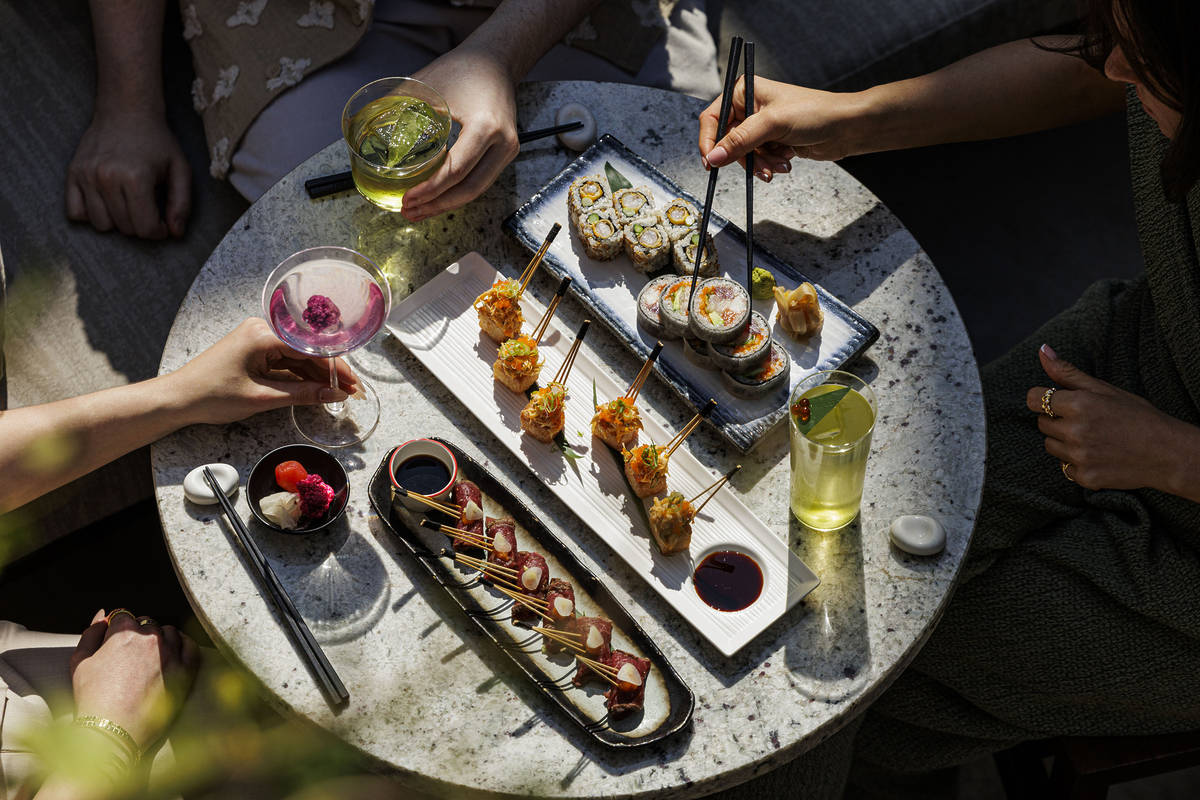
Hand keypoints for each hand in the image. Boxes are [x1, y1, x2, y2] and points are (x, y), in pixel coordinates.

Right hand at [66, 110, 191, 238]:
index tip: (162, 222)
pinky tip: (106, 202)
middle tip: (147, 206)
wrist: (126, 111)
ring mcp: (86, 175)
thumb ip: (181, 204)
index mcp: (135, 178)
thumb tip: (175, 233)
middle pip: (124, 228)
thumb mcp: (180, 169)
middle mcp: (107, 178)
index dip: (158, 231)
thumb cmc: (156, 142)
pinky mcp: (73, 173)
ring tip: (128, 202)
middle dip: (140, 224)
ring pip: (101, 225)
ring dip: (117, 221)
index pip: (145, 229)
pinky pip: (75, 212)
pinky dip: (91, 214)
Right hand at [70, 609, 198, 750]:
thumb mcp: (80, 663)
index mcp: (124, 633)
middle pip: (146, 624)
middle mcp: (151, 638)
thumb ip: (91, 633)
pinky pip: (190, 646)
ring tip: (148, 659)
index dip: (117, 629)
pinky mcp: (186, 670)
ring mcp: (171, 653)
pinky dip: (183, 645)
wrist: (113, 732)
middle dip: (138, 635)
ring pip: (169, 632)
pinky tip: (173, 654)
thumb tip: (103, 614)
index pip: (123, 616)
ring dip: (160, 639)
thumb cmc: (93, 699)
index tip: (115, 643)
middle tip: (129, 656)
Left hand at [164, 318, 358, 425]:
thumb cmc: (211, 395)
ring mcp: (258, 340)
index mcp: (262, 335)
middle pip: (307, 351)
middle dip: (330, 372)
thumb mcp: (261, 398)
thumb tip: (333, 394)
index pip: (310, 350)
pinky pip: (285, 361)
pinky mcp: (255, 350)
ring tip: (338, 392)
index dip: (335, 368)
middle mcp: (262, 330)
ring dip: (317, 376)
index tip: (352, 384)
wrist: (178, 398)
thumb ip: (302, 394)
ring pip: (298, 358)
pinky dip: (300, 376)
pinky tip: (316, 388)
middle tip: (351, 391)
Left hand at [402, 47, 519, 221]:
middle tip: (410, 211)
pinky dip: (458, 191)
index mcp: (486, 126)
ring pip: (477, 189)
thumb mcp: (428, 86)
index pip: (456, 170)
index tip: (407, 197)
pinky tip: (437, 197)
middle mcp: (504, 143)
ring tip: (420, 211)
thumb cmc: (463, 68)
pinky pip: (481, 180)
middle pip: (470, 189)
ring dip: (447, 203)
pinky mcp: (505, 153)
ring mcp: (508, 150)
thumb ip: (400, 110)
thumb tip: (366, 134)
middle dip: (437, 205)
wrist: (495, 60)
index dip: (429, 189)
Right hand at [699, 76, 871, 180]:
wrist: (846, 127)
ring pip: (744, 155)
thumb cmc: (815, 113)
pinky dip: (770, 165)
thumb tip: (713, 156)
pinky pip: (758, 160)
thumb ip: (740, 140)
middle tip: (758, 166)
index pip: (713, 118)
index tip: (710, 162)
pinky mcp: (772, 141)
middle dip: (745, 157)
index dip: (709, 141)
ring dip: (761, 163)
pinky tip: (786, 161)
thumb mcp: (773, 124)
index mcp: (745, 91)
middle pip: (728, 141)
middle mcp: (750, 107)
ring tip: (780, 163)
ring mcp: (761, 126)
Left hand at [1026, 344, 1199, 492]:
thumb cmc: (1138, 416)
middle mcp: (1075, 431)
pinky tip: (1099, 455)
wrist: (1168, 453)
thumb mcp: (1105, 389)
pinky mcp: (1084, 477)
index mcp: (1078, 404)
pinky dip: (1076, 462)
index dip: (1044, 399)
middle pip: (1042, 423)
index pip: (1033, 399)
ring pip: (1050, 446)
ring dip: (1064, 442)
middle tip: (1087, 421)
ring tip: (1094, 438)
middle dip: (1058, 420)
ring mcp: (1079, 456)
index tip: (1059, 402)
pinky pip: (1064, 467)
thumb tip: (1043, 350)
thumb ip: (1068, 372)